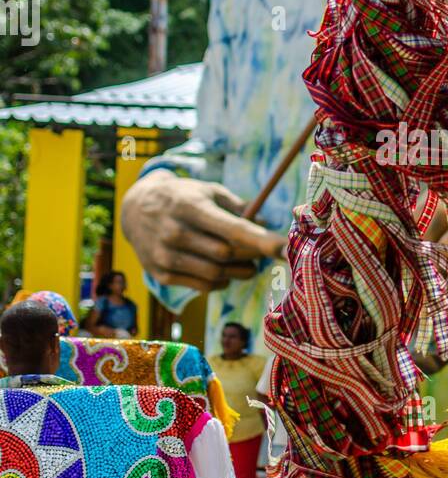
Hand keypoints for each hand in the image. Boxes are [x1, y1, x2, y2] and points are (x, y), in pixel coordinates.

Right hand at [120, 169, 286, 292]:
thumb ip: (238, 207)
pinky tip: (222, 271)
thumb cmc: (181, 198)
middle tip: (260, 252)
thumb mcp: (207, 191)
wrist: (134, 209)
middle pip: (227, 254)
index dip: (261, 241)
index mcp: (190, 207)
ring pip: (216, 274)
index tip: (284, 249)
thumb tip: (265, 225)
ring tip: (246, 264)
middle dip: (250, 255)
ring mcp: (165, 255)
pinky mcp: (160, 274)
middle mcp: (175, 232)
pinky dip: (219, 283)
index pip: (233, 229)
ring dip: (238, 272)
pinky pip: (201, 286)